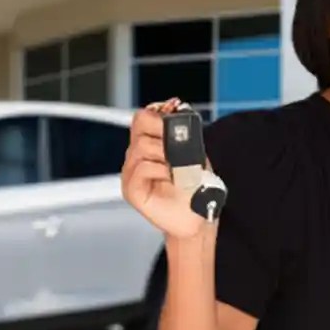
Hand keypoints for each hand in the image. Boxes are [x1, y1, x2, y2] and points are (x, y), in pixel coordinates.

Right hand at [122, 98, 211, 239]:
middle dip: (163, 134)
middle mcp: (137, 156)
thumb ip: (181, 133)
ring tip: (177, 170)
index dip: (157, 115)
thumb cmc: (195, 187)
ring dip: (165, 156)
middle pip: (139, 127)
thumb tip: (174, 112)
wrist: (198, 218)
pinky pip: (141, 168)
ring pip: (141, 147)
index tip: (173, 122)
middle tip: (177, 150)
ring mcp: (131, 173)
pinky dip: (160, 170)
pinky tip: (170, 179)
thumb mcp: (193, 153)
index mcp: (150, 145)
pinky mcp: (131, 190)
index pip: (142, 118)